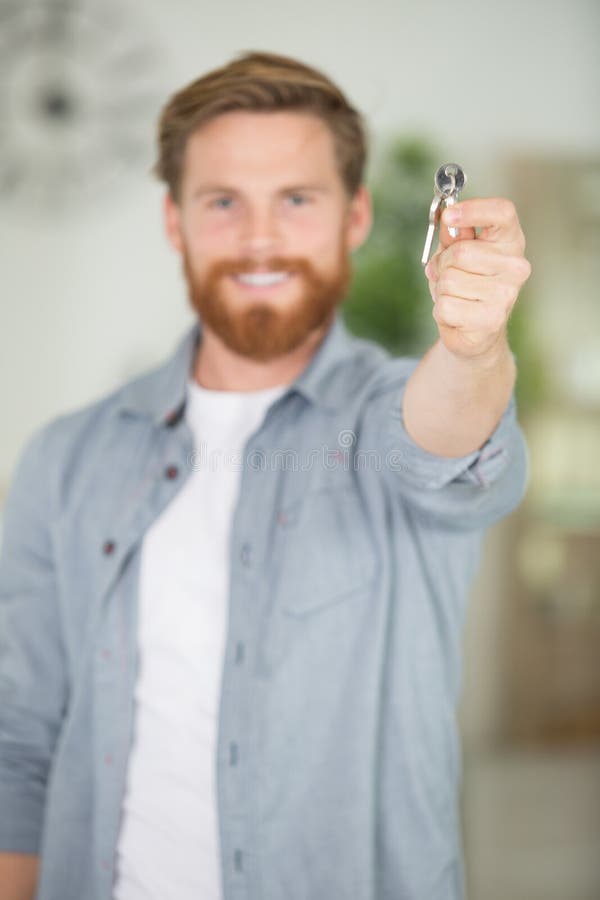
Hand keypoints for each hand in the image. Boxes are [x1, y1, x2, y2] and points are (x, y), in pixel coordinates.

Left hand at [424, 198, 531, 361]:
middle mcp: (516, 266)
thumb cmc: (467, 285)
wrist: (477, 331)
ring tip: (455, 297)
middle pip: (460, 252)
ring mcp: (507, 294)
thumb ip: (453, 236)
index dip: (474, 209)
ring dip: (441, 290)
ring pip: (449, 280)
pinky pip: (446, 306)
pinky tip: (456, 315)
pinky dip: (440, 311)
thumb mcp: (457, 254)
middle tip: (448, 277)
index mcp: (511, 241)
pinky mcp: (491, 319)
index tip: (449, 215)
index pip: (502, 212)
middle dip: (443, 265)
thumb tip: (449, 221)